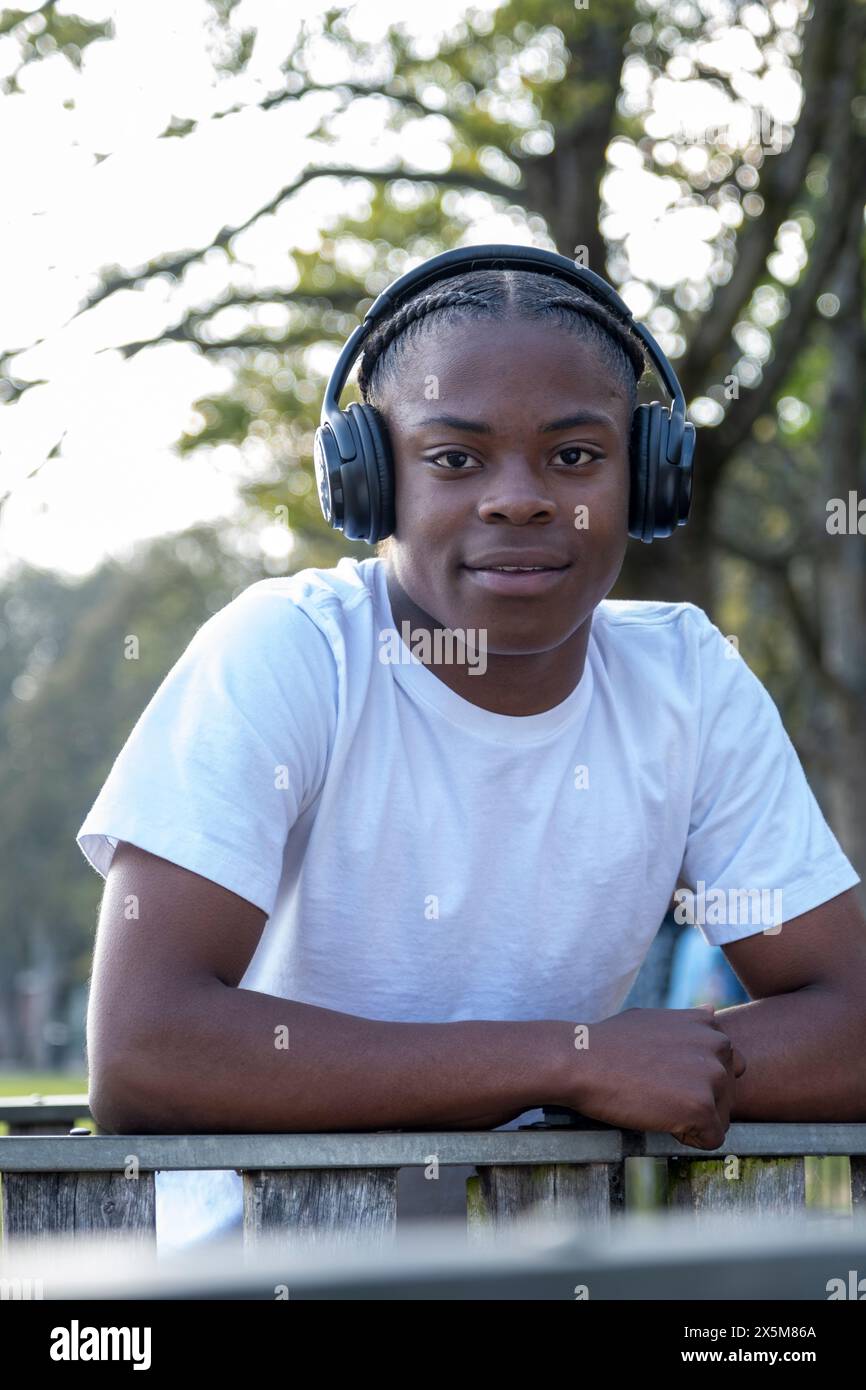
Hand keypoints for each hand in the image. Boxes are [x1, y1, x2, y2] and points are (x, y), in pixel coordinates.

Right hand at [559, 1003, 746, 1149]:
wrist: (582, 1061)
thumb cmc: (609, 1042)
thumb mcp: (653, 1019)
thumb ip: (687, 1021)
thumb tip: (711, 1009)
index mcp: (707, 1024)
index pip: (726, 1064)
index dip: (697, 1078)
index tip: (666, 1078)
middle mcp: (717, 1045)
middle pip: (727, 1092)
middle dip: (701, 1100)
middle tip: (660, 1096)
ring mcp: (713, 1075)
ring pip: (721, 1116)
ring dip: (695, 1121)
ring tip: (658, 1106)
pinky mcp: (702, 1106)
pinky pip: (712, 1138)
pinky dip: (689, 1139)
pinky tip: (661, 1121)